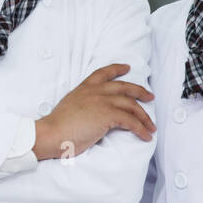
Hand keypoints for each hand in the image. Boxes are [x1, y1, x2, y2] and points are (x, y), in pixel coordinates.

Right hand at [34, 64, 154, 158]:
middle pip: (125, 87)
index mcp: (84, 88)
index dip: (117, 69)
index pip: (103, 73)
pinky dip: (141, 129)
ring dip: (144, 117)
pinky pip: (131, 121)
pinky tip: (146, 135)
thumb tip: (92, 112)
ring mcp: (103, 102)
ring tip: (151, 126)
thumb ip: (83, 104)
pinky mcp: (108, 115)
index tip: (127, 67)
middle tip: (150, 96)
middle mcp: (95, 91)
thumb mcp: (69, 106)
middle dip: (140, 91)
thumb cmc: (57, 127)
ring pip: (132, 105)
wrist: (52, 133)